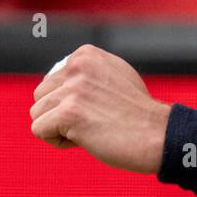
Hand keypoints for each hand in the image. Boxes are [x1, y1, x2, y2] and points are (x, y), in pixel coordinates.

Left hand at [30, 44, 170, 173]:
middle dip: (60, 115)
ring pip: (37, 114)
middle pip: (40, 96)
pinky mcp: (68, 113)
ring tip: (90, 130)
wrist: (159, 135)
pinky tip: (85, 139)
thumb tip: (57, 79)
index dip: (70, 102)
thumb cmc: (139, 113)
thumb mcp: (115, 76)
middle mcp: (77, 66)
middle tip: (94, 122)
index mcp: (86, 54)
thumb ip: (87, 72)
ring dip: (59, 129)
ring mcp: (72, 89)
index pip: (52, 81)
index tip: (99, 108)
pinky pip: (39, 131)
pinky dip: (59, 142)